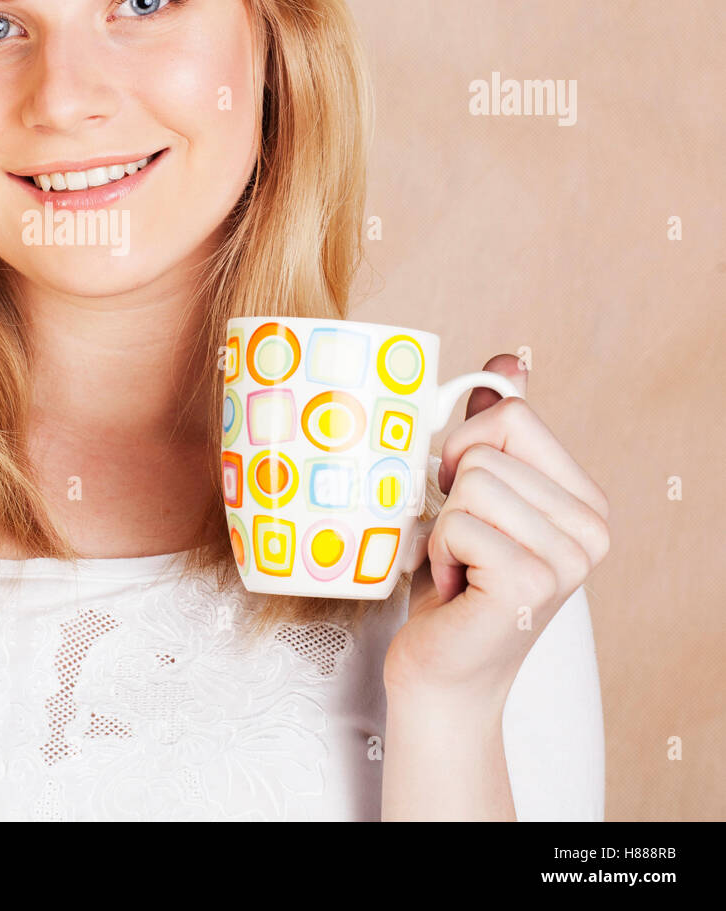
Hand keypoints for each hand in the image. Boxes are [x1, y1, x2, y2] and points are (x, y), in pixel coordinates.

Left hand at [383, 354, 610, 706]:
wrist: (441, 670)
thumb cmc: (453, 580)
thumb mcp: (472, 496)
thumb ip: (492, 433)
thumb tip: (507, 360)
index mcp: (584, 499)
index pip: (513, 414)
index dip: (464, 447)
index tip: (461, 497)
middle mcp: (592, 528)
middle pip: (484, 450)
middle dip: (450, 496)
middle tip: (461, 547)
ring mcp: (570, 558)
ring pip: (470, 484)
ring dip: (443, 527)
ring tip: (459, 567)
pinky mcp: (534, 582)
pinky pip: (457, 524)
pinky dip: (438, 555)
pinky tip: (457, 590)